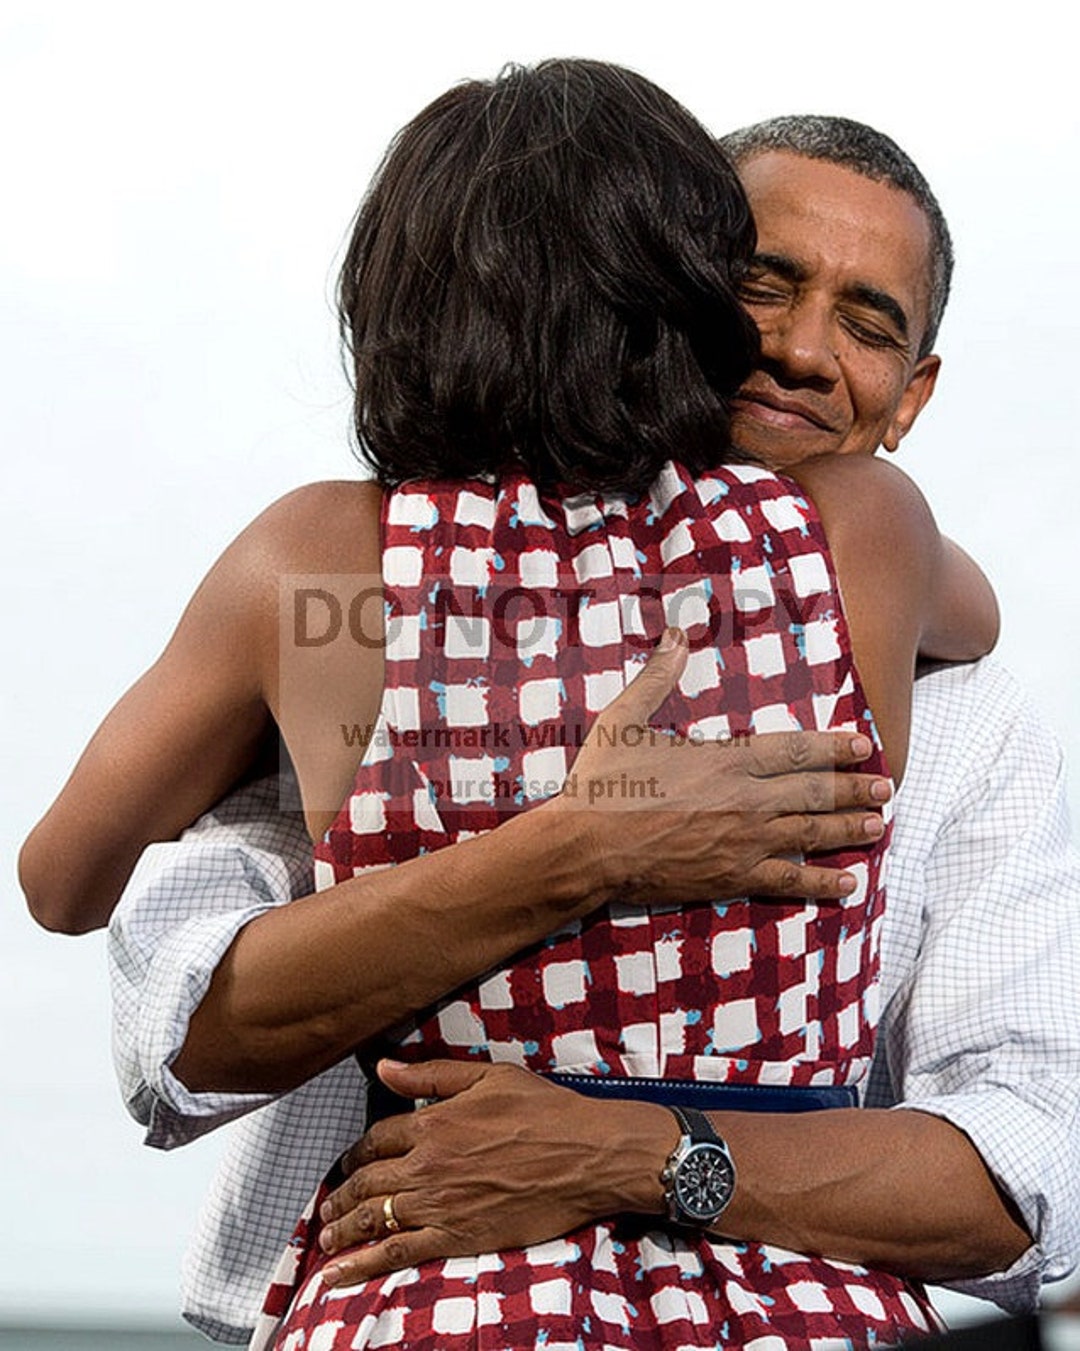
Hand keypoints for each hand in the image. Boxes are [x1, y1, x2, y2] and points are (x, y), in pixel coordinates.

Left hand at [316, 1057, 674, 1284]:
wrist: (586, 1154)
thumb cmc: (545, 1111)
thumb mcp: (487, 1076)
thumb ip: (430, 1075)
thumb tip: (384, 1068)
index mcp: (434, 1123)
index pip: (377, 1139)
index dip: (357, 1152)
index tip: (350, 1161)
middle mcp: (428, 1164)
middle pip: (368, 1182)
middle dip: (341, 1194)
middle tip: (328, 1205)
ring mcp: (440, 1204)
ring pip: (375, 1218)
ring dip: (343, 1229)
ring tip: (326, 1237)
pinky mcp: (457, 1237)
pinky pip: (398, 1254)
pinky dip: (363, 1265)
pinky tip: (340, 1274)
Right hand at [547, 627, 890, 904]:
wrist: (588, 847)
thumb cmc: (603, 783)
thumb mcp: (625, 720)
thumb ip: (657, 677)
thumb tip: (675, 634)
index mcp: (726, 759)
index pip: (796, 749)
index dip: (834, 747)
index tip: (864, 745)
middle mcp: (746, 799)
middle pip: (815, 791)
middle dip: (854, 788)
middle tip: (885, 787)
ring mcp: (744, 841)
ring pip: (811, 833)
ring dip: (848, 828)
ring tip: (877, 824)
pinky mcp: (733, 876)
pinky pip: (789, 879)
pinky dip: (821, 881)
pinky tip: (847, 883)